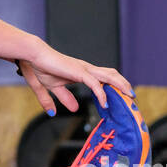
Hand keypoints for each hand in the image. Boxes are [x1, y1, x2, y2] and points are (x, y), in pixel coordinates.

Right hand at [15, 49, 133, 112]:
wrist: (34, 57)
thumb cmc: (41, 67)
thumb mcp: (53, 88)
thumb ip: (62, 98)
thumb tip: (72, 109)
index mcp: (82, 72)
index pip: (103, 78)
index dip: (113, 86)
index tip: (121, 96)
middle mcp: (86, 69)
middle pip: (111, 74)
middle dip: (123, 85)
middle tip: (132, 96)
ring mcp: (84, 70)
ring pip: (108, 76)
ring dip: (121, 86)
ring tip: (129, 96)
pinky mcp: (78, 72)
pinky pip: (94, 84)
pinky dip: (101, 94)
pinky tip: (105, 103)